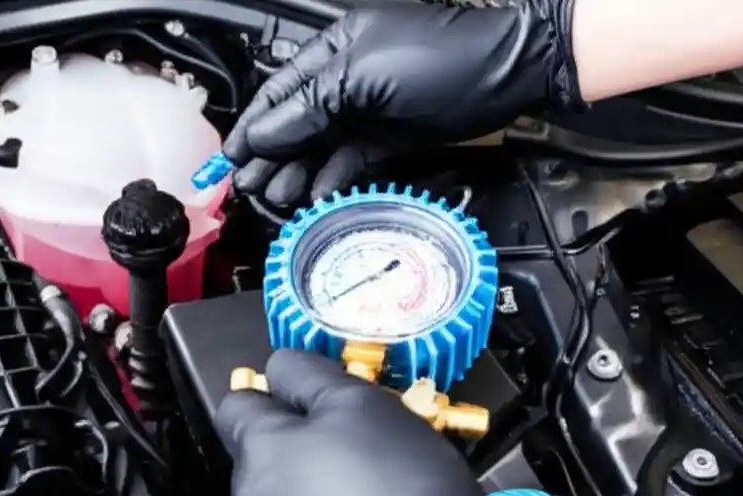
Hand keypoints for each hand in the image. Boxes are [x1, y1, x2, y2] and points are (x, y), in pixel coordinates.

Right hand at [225, 0, 582, 204]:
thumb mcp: (363, 77)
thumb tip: (264, 134)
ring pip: (318, 148)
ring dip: (296, 173)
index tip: (230, 157)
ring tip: (277, 198)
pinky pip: (348, 162)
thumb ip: (309, 109)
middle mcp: (345, 80)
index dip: (252, 127)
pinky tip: (315, 195)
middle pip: (293, 124)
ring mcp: (367, 110)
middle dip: (269, 156)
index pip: (278, 92)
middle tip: (247, 186)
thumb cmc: (446, 57)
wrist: (511, 74)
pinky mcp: (388, 138)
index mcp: (333, 50)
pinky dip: (330, 180)